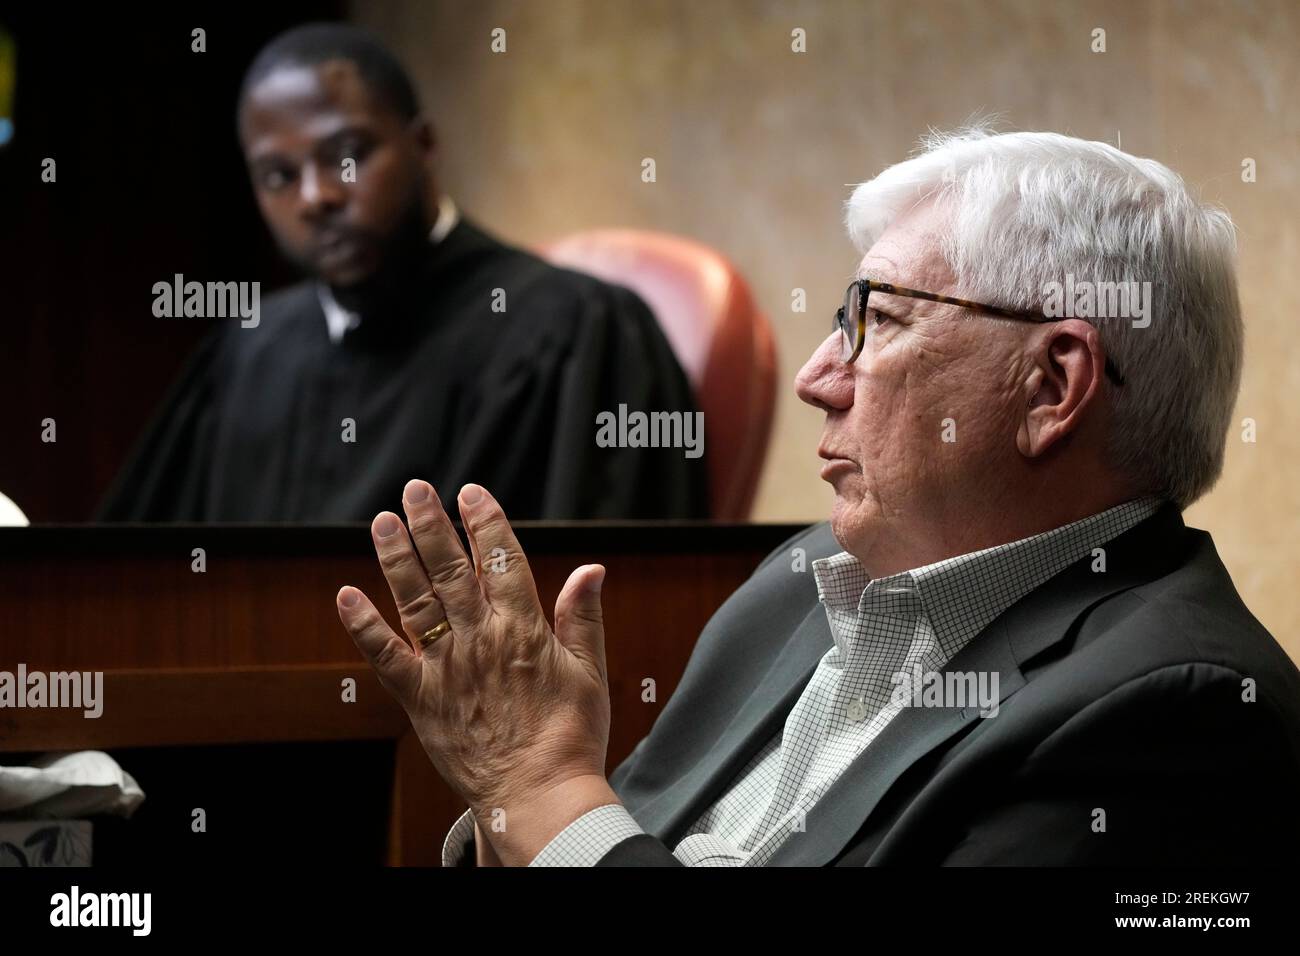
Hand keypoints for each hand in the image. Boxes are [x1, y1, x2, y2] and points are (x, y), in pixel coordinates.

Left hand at [336, 480, 618, 864]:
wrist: (539, 795)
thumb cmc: (570, 737)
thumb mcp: (590, 672)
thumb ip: (584, 617)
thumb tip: (590, 568)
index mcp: (524, 629)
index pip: (502, 560)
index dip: (485, 522)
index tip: (471, 493)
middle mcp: (480, 640)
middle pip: (452, 569)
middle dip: (433, 524)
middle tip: (416, 489)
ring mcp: (447, 668)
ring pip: (417, 600)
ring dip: (398, 558)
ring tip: (384, 521)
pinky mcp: (421, 699)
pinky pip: (386, 656)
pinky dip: (364, 626)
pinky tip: (346, 595)